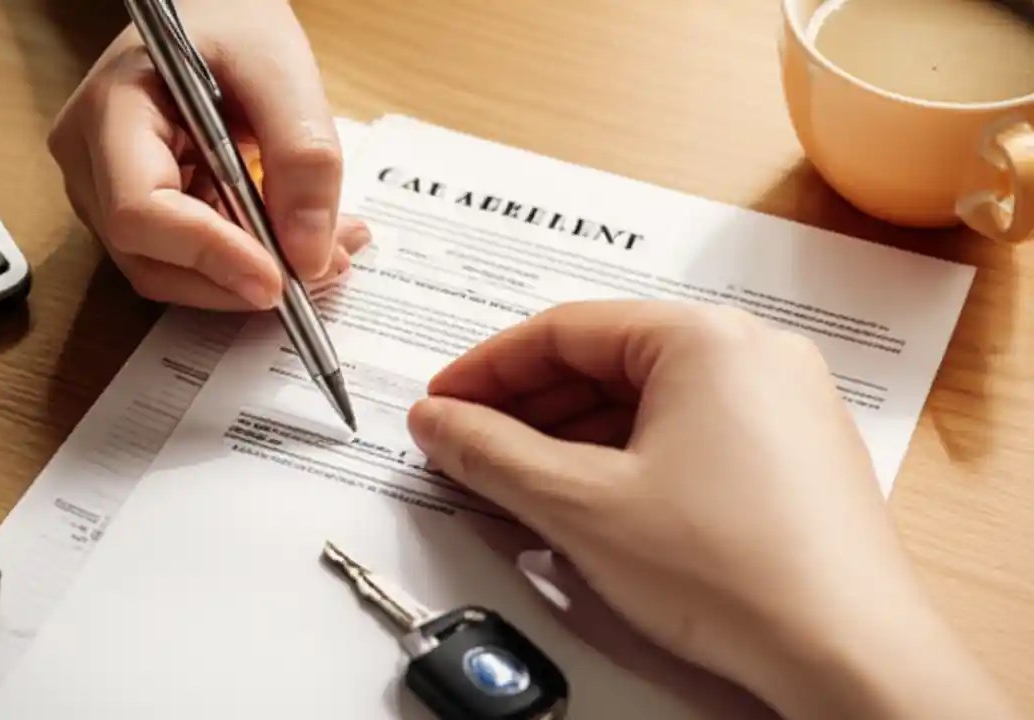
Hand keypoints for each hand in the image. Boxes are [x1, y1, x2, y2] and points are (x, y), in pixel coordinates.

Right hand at [48, 0, 369, 309]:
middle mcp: (89, 164)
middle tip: (327, 265)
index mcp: (109, 112)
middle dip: (238, 277)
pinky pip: (184, 261)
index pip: (139, 210)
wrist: (209, 10)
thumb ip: (303, 153)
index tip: (277, 279)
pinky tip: (293, 240)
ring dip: (246, 278)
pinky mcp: (137, 210)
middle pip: (150, 258)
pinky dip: (241, 264)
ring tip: (325, 251)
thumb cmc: (231, 18)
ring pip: (168, 272)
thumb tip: (310, 256)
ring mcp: (105, 193)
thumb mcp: (280, 66)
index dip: (208, 254)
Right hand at [407, 301, 1017, 719]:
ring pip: (648, 401)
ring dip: (573, 437)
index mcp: (705, 337)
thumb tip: (437, 422)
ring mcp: (782, 403)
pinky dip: (628, 457)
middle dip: (528, 407)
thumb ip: (491, 453)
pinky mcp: (793, 454)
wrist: (849, 658)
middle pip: (608, 362)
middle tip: (469, 446)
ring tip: (518, 481)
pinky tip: (590, 498)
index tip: (442, 404)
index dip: (487, 369)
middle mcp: (753, 353)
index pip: (566, 330)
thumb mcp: (580, 506)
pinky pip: (689, 432)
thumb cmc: (733, 572)